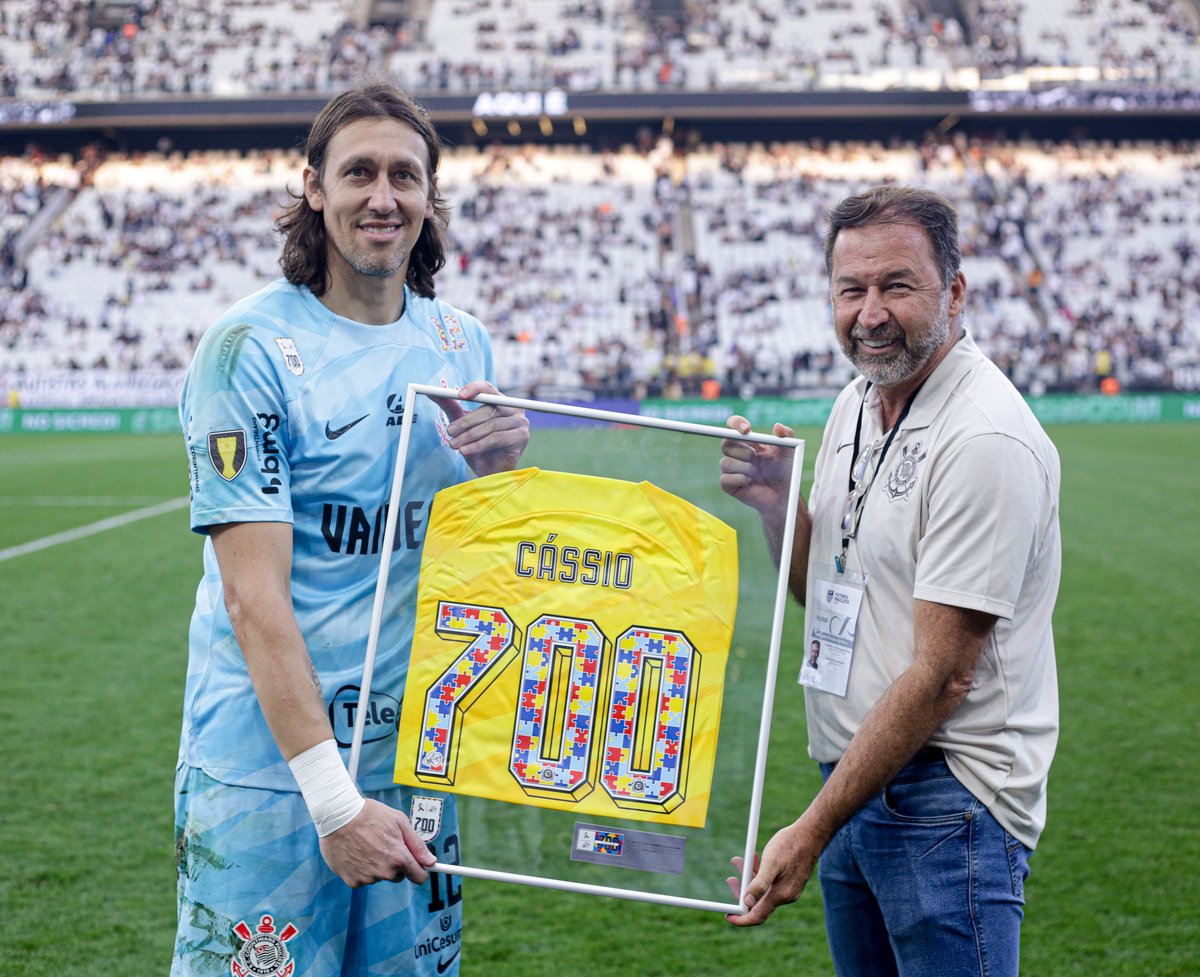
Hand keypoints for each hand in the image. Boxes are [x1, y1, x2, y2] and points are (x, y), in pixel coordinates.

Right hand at [318, 798, 436, 887]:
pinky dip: (361, 869)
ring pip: (380, 876)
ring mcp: (367, 878)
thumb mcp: (399, 821)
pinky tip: (356, 853)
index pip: (419, 877)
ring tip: (366, 845)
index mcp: (399, 858)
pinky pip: (363, 878)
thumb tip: (430, 861)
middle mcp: (385, 872)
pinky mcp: (352, 881)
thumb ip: (417, 844)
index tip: (417, 865)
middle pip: (398, 876)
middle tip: (384, 844)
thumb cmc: (370, 815)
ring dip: (377, 865)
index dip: (420, 870)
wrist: (338, 817)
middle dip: (395, 864)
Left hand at [434, 381, 529, 476]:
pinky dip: (478, 445)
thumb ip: (451, 408)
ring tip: (454, 445)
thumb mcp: (462, 426)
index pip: (488, 388)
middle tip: (450, 431)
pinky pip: (496, 438)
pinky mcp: (522, 438)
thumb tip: (433, 394)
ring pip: (491, 425)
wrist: (489, 472)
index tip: (458, 395)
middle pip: (489, 408)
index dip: (474, 389)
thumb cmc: (478, 447)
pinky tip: (465, 451)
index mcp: (501, 402)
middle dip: (466, 421)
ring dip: (469, 436)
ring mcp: (521, 423)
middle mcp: (514, 409)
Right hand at [719, 416, 795, 516]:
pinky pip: (724, 478)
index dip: (736, 424)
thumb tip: (778, 426)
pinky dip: (738, 479)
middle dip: (741, 450)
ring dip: (743, 467)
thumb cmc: (784, 472)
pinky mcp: (729, 485)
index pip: (733, 426)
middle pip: (725, 444)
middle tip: (754, 456)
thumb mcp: (788, 452)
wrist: (783, 494)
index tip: (747, 429)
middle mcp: (737, 454)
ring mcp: (731, 470)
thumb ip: (786, 436)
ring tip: (756, 472)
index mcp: (748, 442)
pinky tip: (749, 482)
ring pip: (725, 462)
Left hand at [724, 821, 818, 925]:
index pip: (757, 915)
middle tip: (731, 879)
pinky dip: (759, 874)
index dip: (742, 919)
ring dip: (749, 878)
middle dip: (742, 892)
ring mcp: (788, 889)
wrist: (811, 834)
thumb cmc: (790, 845)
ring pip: (763, 891)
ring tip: (738, 861)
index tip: (728, 916)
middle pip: (758, 903)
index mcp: (781, 894)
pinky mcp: (790, 881)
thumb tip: (747, 901)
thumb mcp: (772, 862)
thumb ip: (759, 884)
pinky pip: (770, 884)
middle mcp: (786, 896)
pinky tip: (754, 860)